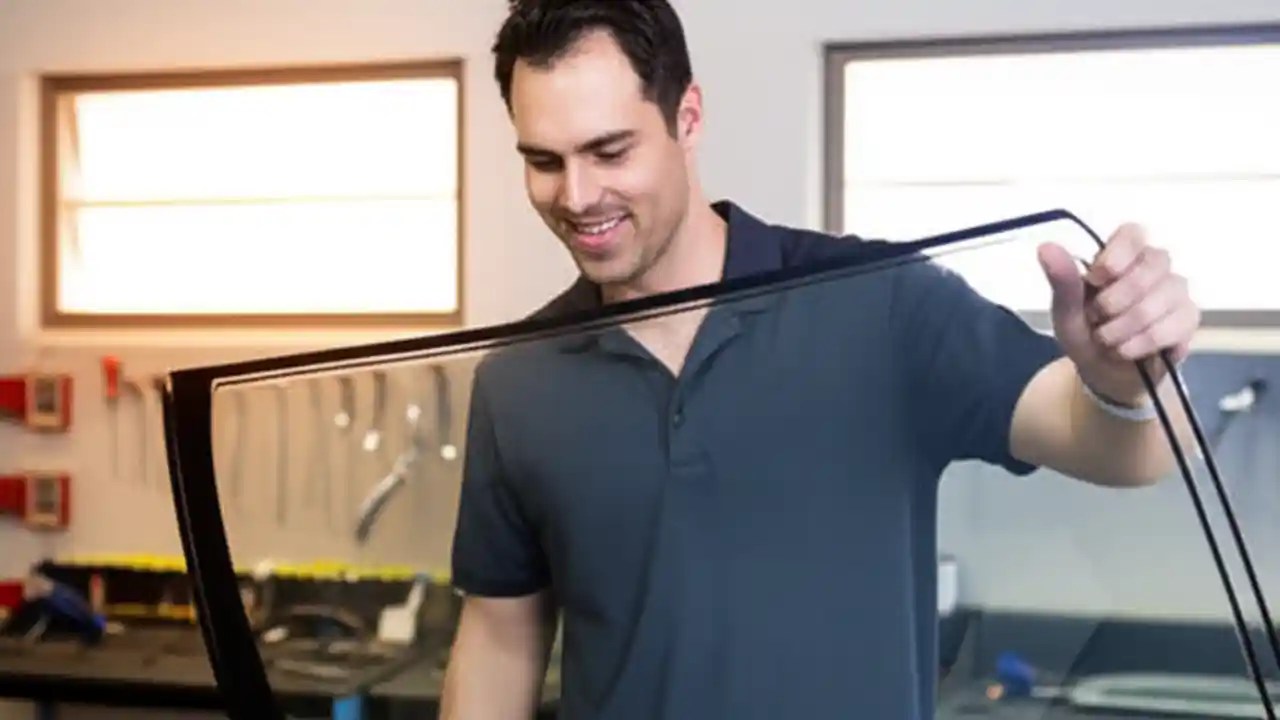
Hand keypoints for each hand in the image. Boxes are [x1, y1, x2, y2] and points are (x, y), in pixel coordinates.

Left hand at [1038, 223, 1199, 405]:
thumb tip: (1046, 247)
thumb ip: (1063, 281)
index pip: (1133, 233)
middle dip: (1114, 302)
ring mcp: (1176, 291)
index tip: (1095, 281)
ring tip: (1107, 339)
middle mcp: (1155, 266)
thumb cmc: (1086, 333)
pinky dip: (1139, 344)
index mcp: (1122, 255)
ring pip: (1158, 300)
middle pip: (1150, 267)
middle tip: (1097, 319)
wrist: (1105, 373)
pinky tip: (1126, 350)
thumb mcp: (1066, 312)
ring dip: (1122, 328)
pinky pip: (1171, 327)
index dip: (1116, 257)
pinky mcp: (1189, 319)